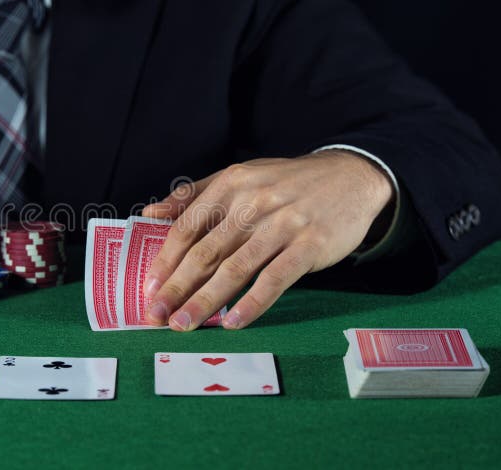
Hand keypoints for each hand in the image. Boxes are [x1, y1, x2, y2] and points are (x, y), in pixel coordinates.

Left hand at [141, 150, 394, 330]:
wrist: (352, 177)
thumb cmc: (287, 183)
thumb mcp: (240, 176)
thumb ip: (194, 194)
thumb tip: (150, 213)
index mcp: (231, 185)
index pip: (188, 227)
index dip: (165, 260)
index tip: (148, 288)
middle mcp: (253, 202)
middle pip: (206, 252)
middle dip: (176, 288)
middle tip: (156, 315)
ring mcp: (283, 224)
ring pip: (235, 269)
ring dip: (205, 301)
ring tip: (183, 324)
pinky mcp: (310, 245)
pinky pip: (274, 279)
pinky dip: (252, 303)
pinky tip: (232, 322)